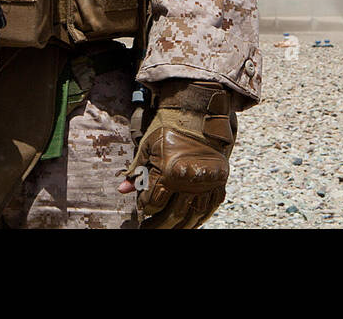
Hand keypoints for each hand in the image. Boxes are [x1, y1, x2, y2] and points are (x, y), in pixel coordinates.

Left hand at [119, 81, 236, 228]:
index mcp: (168, 171)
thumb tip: (123, 190)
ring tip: (169, 229)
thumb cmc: (170, 127)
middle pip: (172, 215)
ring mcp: (207, 182)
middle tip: (149, 229)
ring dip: (179, 227)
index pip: (152, 202)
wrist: (199, 112)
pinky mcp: (219, 181)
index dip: (144, 207)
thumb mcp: (148, 145)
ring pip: (192, 216)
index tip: (142, 210)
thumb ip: (137, 170)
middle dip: (158, 225)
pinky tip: (189, 223)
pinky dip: (199, 218)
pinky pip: (210, 208)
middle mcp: (189, 179)